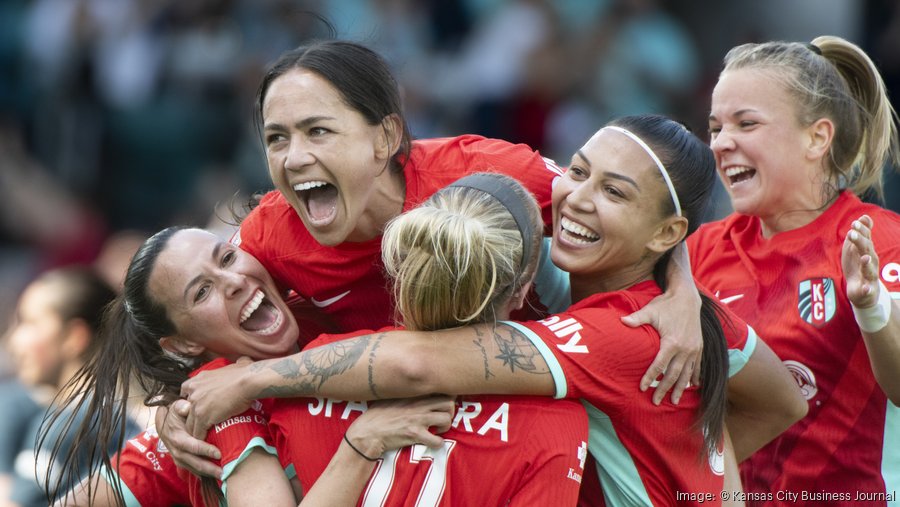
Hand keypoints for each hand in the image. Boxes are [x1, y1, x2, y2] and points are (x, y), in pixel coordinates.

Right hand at [155, 401, 222, 477]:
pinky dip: (204, 474)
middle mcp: (177, 451)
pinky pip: (193, 470)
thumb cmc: (175, 414)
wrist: (165, 424)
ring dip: (208, 473)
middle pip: (194, 462)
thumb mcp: (176, 407)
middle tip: (223, 472)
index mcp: (177, 438)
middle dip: (209, 468)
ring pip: (194, 469)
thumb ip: (181, 406)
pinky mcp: (183, 462)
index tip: (219, 453)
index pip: (192, 446)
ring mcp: (179, 458)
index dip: (205, 450)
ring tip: (222, 476)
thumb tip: (186, 407)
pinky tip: (215, 476)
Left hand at [180, 357, 255, 438]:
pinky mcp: (202, 417)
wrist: (248, 381)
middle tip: (199, 426)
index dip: (191, 403)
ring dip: (195, 431)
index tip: (198, 409)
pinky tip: (206, 442)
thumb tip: (243, 361)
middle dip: (191, 419)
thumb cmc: (246, 373)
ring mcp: (196, 405)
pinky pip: (197, 432)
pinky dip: (201, 439)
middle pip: (185, 411)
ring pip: (189, 424)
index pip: (185, 394)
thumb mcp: (234, 365)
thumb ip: (234, 365)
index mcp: (198, 379)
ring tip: (201, 438)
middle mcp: (193, 391)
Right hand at [344, 395, 455, 458]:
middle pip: (449, 403)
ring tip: (439, 430)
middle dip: (450, 411)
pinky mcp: (415, 434)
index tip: (443, 403)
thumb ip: (404, 392)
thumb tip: (411, 386)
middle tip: (443, 417)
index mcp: (413, 395)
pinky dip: (438, 443)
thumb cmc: (377, 414)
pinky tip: (432, 442)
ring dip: (446, 426)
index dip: (447, 396)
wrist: (367, 432)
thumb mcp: (390, 397)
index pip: (440, 389)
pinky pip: (437, 440)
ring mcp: (418, 419)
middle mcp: (418, 405)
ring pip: (447, 419)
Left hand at [622, 287, 702, 404]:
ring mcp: (694, 349)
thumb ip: (636, 318)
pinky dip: (694, 377)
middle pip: (673, 374)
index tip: (642, 388)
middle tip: (656, 402)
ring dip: (680, 388)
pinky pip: (698, 366)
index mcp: (672, 342)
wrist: (687, 297)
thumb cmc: (666, 304)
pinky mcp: (699, 347)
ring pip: (687, 373)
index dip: (650, 377)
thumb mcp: (650, 310)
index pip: (659, 365)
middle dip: (664, 389)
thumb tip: (621, 320)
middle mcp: (685, 348)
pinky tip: (692, 386)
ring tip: (674, 401)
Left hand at [842, 215, 880, 307]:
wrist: (862, 291)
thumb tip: (864, 216)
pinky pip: (867, 290)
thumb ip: (861, 234)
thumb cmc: (858, 266)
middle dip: (861, 242)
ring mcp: (870, 276)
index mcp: (867, 252)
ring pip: (870, 269)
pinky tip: (865, 288)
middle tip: (852, 233)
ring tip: (864, 258)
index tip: (854, 223)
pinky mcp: (867, 290)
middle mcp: (871, 262)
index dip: (861, 231)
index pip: (865, 239)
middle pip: (867, 251)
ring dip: (867, 263)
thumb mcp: (857, 249)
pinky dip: (866, 288)